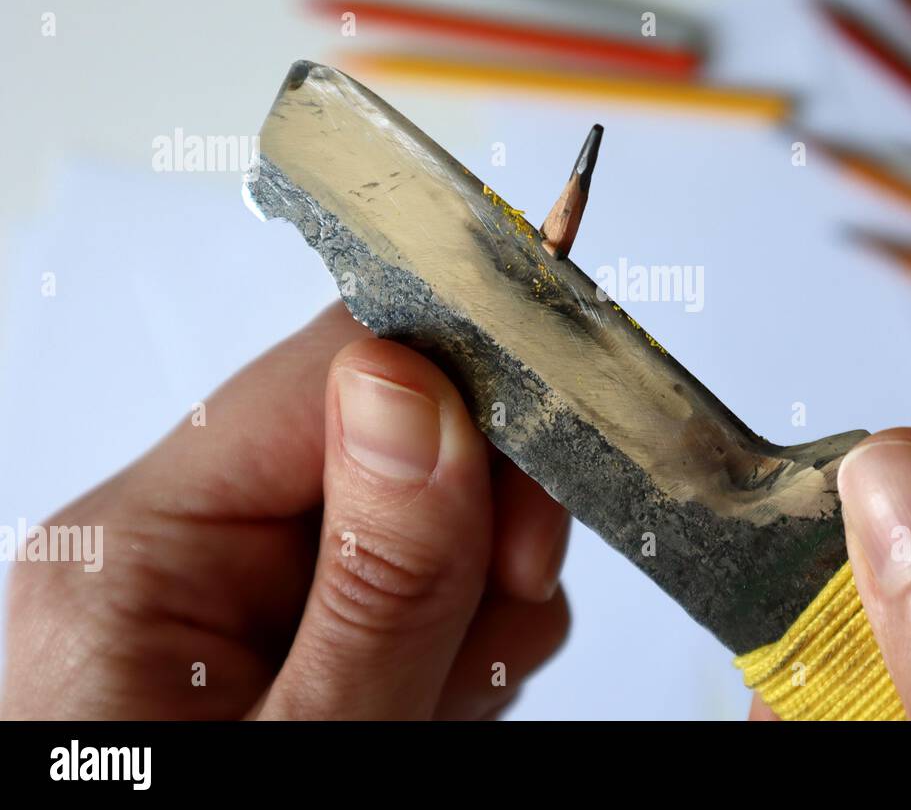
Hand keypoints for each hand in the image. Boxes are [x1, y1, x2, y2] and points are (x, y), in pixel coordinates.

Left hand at [1, 304, 570, 718]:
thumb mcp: (302, 751)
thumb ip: (372, 582)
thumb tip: (409, 389)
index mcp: (141, 551)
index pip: (322, 372)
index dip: (456, 379)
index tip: (557, 440)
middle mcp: (193, 556)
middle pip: (390, 432)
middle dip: (482, 511)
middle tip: (505, 602)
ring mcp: (260, 601)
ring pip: (435, 509)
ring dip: (483, 594)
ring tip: (448, 695)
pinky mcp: (319, 641)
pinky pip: (437, 585)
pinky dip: (477, 641)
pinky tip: (443, 702)